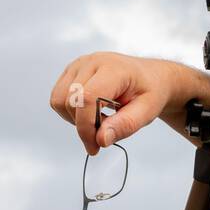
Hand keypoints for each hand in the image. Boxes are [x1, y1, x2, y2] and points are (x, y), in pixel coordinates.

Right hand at [49, 52, 209, 153]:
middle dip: (83, 125)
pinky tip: (92, 112)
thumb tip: (100, 139)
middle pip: (69, 101)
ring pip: (59, 100)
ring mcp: (79, 64)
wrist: (151, 77)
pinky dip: (71, 111)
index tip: (95, 147)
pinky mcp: (72, 71)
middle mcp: (92, 62)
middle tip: (105, 131)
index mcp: (114, 69)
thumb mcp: (147, 112)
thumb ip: (125, 125)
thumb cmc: (150, 92)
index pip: (87, 98)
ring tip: (100, 119)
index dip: (86, 127)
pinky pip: (58, 97)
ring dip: (75, 118)